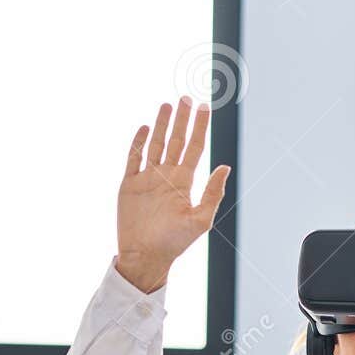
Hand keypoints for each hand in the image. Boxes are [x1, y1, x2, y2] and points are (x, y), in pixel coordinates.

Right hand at [114, 97, 230, 292]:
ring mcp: (148, 179)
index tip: (205, 108)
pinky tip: (143, 127)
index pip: (194, 148)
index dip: (200, 128)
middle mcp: (167, 177)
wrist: (145, 256)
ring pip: (155, 144)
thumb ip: (212, 194)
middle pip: (176, 140)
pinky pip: (134, 158)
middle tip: (186, 97)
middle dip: (182, 119)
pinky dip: (138, 142)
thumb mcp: (199, 220)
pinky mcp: (130, 185)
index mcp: (184, 183)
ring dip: (160, 125)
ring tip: (166, 104)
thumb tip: (225, 167)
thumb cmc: (174, 243)